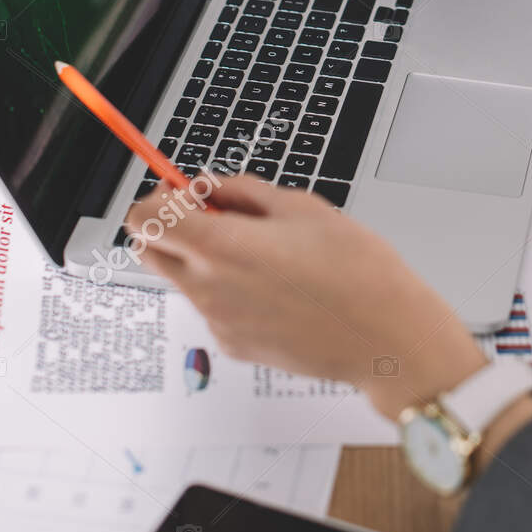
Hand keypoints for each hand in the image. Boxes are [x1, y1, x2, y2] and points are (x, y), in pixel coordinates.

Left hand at [125, 173, 486, 418]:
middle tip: (211, 214)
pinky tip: (278, 286)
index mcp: (220, 246)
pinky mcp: (234, 345)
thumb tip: (210, 186)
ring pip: (184, 279)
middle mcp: (208, 288)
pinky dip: (230, 290)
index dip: (158, 197)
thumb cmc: (357, 271)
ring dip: (204, 258)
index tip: (183, 191)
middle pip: (148, 252)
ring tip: (265, 251)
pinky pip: (214, 307)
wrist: (386, 337)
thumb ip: (244, 191)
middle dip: (168, 228)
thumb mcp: (303, 207)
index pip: (145, 219)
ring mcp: (217, 322)